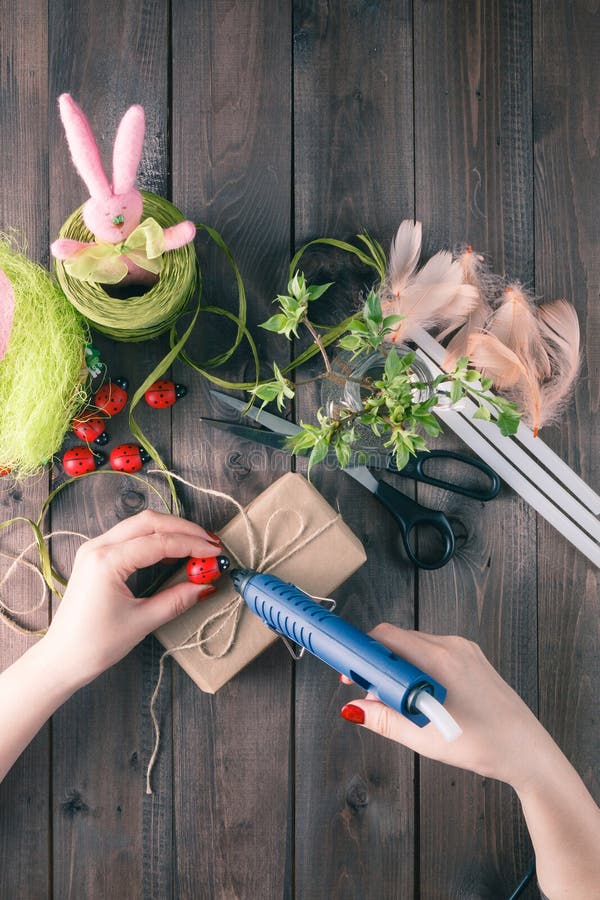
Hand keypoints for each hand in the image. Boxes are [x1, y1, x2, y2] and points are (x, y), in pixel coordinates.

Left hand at [42, 510, 223, 687]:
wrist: (61, 658)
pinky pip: (130, 537)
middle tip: (210, 543)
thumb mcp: (142, 622)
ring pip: (140, 524)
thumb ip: (177, 600)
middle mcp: (98, 547)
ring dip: (170, 531)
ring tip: (197, 546)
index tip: (216, 553)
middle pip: (150, 522)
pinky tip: (173, 552)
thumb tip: (206, 585)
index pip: (159, 542)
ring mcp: (94, 549)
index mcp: (106, 561)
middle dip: (184, 529)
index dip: (192, 545)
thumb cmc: (95, 644)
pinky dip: (155, 539)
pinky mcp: (96, 557)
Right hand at [340, 624, 552, 790]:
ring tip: (397, 702)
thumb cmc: (482, 744)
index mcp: (439, 658)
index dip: (362, 652)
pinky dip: (418, 669)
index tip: (350, 671)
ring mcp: (464, 649)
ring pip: (416, 647)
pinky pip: (434, 653)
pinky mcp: (472, 658)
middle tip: (370, 693)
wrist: (526, 751)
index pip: (386, 637)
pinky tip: (419, 697)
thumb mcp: (424, 736)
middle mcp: (452, 646)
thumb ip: (384, 719)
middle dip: (379, 664)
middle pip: (399, 641)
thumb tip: (354, 709)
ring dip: (399, 668)